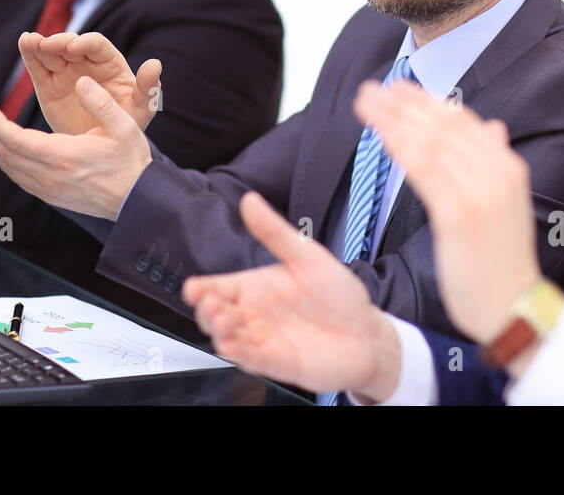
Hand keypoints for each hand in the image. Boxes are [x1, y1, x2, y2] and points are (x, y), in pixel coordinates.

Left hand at [0, 74, 151, 218]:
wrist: (137, 199)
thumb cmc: (131, 160)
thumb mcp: (124, 126)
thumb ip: (101, 102)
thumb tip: (82, 81)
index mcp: (64, 155)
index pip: (15, 139)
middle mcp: (51, 176)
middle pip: (6, 154)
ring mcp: (49, 189)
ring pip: (10, 169)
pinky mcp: (52, 197)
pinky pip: (20, 179)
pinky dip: (7, 163)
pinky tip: (7, 152)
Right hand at [18, 31, 160, 134]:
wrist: (102, 149)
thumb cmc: (127, 125)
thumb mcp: (141, 109)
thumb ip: (147, 87)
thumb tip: (155, 63)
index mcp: (110, 64)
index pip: (98, 46)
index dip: (86, 43)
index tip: (75, 47)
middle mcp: (86, 63)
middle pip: (71, 45)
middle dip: (60, 42)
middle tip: (48, 44)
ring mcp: (66, 73)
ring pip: (52, 53)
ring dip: (41, 44)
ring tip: (30, 41)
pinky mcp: (48, 86)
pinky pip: (39, 68)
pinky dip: (30, 54)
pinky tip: (24, 42)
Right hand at [182, 192, 401, 399]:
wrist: (368, 334)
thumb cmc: (340, 296)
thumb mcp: (308, 256)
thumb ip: (275, 232)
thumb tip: (251, 201)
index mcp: (257, 287)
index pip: (216, 287)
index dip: (200, 289)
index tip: (194, 288)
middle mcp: (255, 314)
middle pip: (213, 314)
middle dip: (205, 310)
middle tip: (212, 303)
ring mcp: (263, 339)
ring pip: (226, 337)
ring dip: (219, 330)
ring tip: (224, 319)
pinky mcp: (275, 362)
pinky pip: (248, 359)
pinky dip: (237, 353)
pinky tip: (233, 344)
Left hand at [353, 79, 540, 345]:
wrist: (512, 307)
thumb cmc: (500, 260)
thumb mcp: (506, 204)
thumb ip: (495, 163)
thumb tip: (495, 126)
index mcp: (507, 167)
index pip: (462, 121)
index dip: (427, 101)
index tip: (398, 88)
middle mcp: (497, 172)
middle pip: (443, 126)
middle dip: (404, 104)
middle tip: (372, 89)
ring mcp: (480, 192)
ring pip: (430, 142)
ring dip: (393, 117)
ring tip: (365, 102)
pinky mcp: (459, 215)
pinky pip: (423, 171)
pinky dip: (400, 147)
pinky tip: (379, 134)